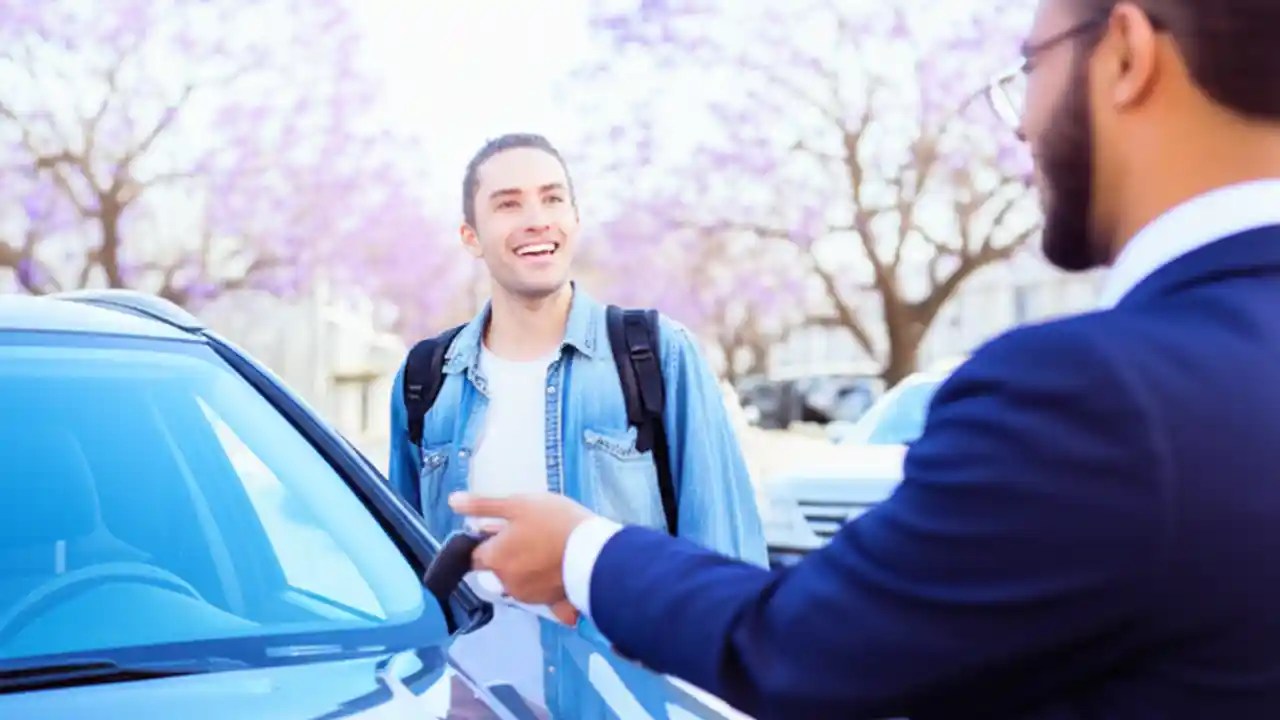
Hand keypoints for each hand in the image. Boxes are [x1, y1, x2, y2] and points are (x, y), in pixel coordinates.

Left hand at [449, 491, 595, 607]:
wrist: (595, 552)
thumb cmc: (554, 522)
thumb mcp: (517, 504)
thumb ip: (483, 506)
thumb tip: (452, 502)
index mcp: (494, 559)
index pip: (474, 555)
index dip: (485, 541)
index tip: (503, 530)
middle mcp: (506, 583)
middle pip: (498, 568)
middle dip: (509, 555)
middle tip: (533, 534)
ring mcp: (529, 597)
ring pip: (520, 581)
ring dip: (527, 569)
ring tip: (549, 549)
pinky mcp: (552, 605)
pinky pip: (544, 598)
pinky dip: (548, 588)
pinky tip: (560, 575)